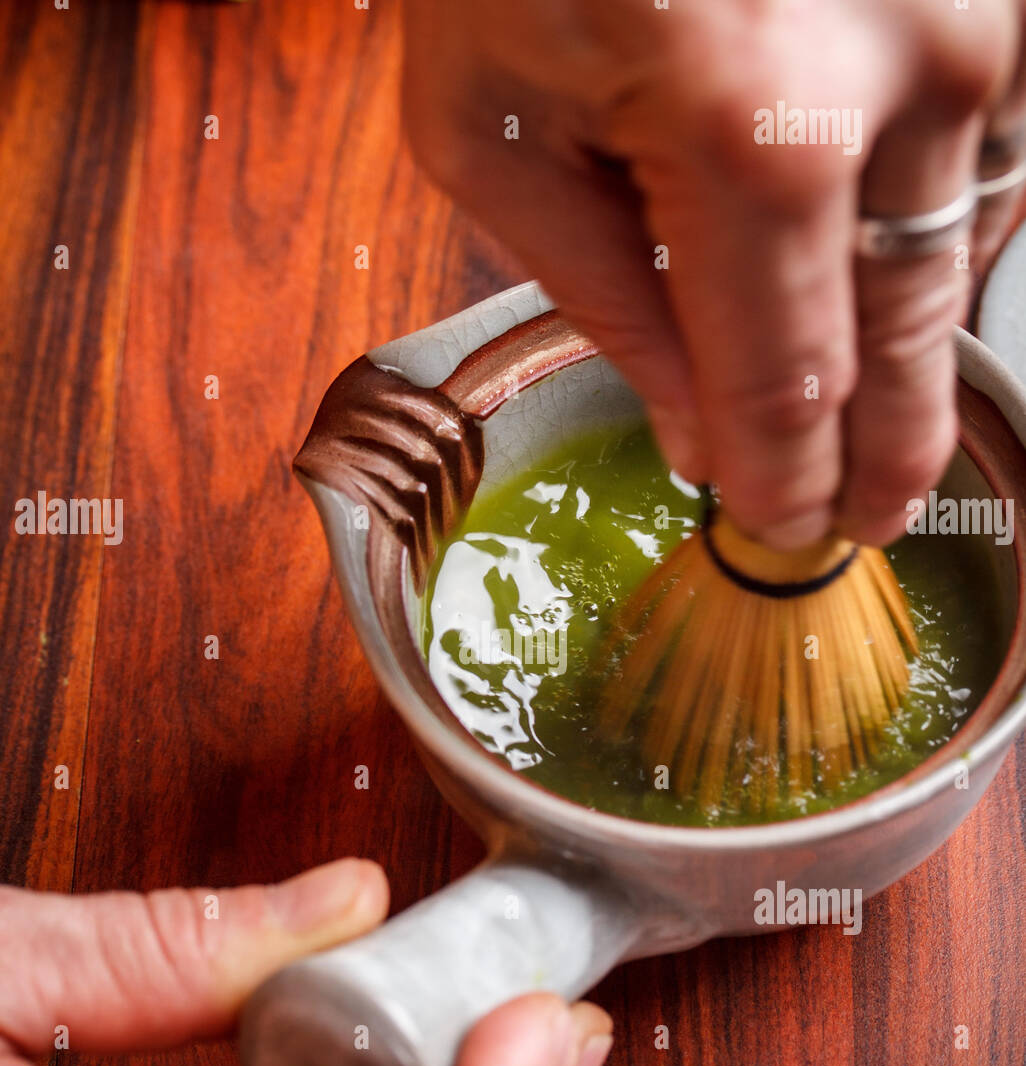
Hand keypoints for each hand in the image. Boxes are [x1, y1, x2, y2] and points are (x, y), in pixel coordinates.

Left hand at [402, 0, 1024, 545]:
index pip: (788, 387)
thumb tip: (699, 434)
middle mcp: (907, 80)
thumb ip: (606, 302)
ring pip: (963, 266)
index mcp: (752, 135)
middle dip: (880, 458)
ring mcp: (984, 28)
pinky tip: (891, 281)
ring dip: (915, 359)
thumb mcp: (493, 132)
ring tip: (878, 430)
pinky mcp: (1011, 6)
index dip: (791, 486)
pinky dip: (938, 245)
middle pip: (904, 345)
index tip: (780, 535)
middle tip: (861, 522)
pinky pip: (995, 170)